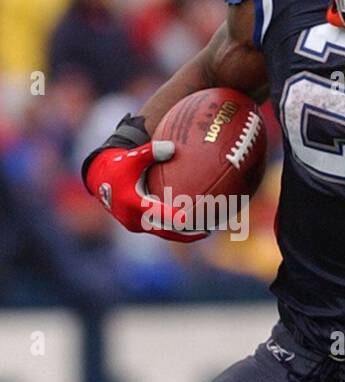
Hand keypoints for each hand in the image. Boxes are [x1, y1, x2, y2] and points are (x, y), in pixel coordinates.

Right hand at [82, 116, 205, 243]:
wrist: (99, 179)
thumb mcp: (131, 157)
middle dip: (186, 234)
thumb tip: (172, 147)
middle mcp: (134, 218)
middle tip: (208, 230)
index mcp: (133, 203)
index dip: (172, 218)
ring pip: (164, 234)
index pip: (156, 214)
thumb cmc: (118, 165)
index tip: (188, 220)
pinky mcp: (138, 225)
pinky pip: (160, 230)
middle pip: (165, 232)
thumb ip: (150, 152)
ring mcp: (136, 224)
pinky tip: (192, 225)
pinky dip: (175, 230)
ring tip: (206, 231)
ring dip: (183, 235)